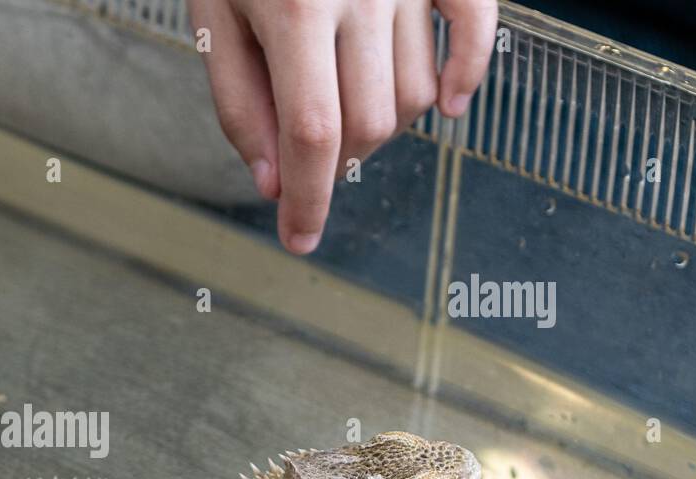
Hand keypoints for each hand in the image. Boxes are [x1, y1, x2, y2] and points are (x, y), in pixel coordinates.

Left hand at [189, 0, 496, 253]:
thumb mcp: (214, 15)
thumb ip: (238, 100)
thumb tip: (271, 182)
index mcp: (294, 8)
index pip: (310, 135)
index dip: (308, 199)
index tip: (301, 239)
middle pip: (369, 123)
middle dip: (336, 160)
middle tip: (309, 152)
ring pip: (418, 93)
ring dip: (383, 121)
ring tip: (348, 100)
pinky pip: (481, 31)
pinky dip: (468, 76)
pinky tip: (453, 102)